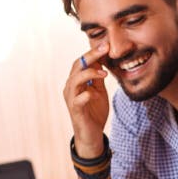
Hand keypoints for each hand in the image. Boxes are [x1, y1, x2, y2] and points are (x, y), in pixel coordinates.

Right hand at [64, 43, 110, 157]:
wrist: (92, 134)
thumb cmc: (94, 111)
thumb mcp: (99, 91)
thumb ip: (98, 77)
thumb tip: (102, 59)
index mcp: (76, 81)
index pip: (82, 62)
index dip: (93, 52)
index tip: (106, 44)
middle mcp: (70, 87)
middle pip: (78, 66)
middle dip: (91, 56)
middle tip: (105, 48)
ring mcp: (71, 99)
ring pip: (75, 80)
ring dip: (89, 74)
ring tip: (104, 73)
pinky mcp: (75, 111)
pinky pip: (78, 100)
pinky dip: (86, 95)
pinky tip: (94, 94)